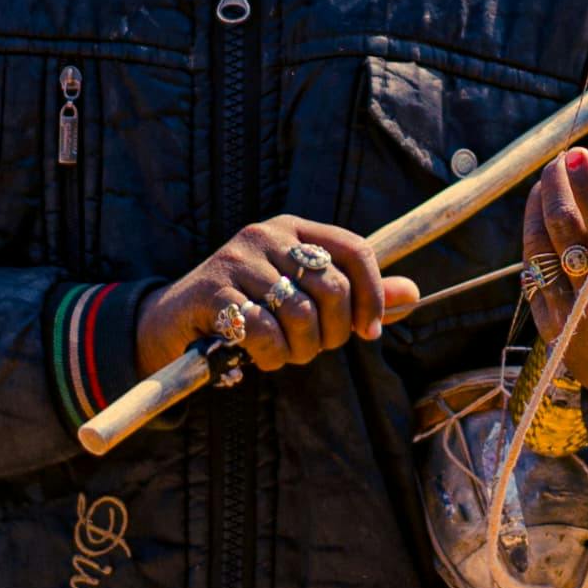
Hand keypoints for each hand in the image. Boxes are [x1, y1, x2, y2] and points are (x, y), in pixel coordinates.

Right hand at [136, 218, 419, 380]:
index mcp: (295, 229)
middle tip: (315, 349)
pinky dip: (270, 356)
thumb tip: (413, 294)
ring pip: (299, 313)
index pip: (356, 249)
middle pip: (331, 287)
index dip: (373, 294)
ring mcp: (236, 260)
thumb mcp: (304, 298)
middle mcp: (267, 235)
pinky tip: (261, 357)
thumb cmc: (250, 310)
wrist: (173, 322)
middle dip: (332, 333)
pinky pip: (262, 331)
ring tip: (285, 354)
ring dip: (300, 350)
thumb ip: (357, 296)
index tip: (369, 333)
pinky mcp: (211, 291)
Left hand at [522, 146, 587, 431]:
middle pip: (563, 227)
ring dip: (537, 208)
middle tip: (561, 162)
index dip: (587, 184)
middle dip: (555, 185)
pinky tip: (544, 223)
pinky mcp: (552, 330)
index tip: (577, 154)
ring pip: (538, 248)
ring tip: (549, 185)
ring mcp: (572, 318)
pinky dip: (534, 243)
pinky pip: (532, 275)